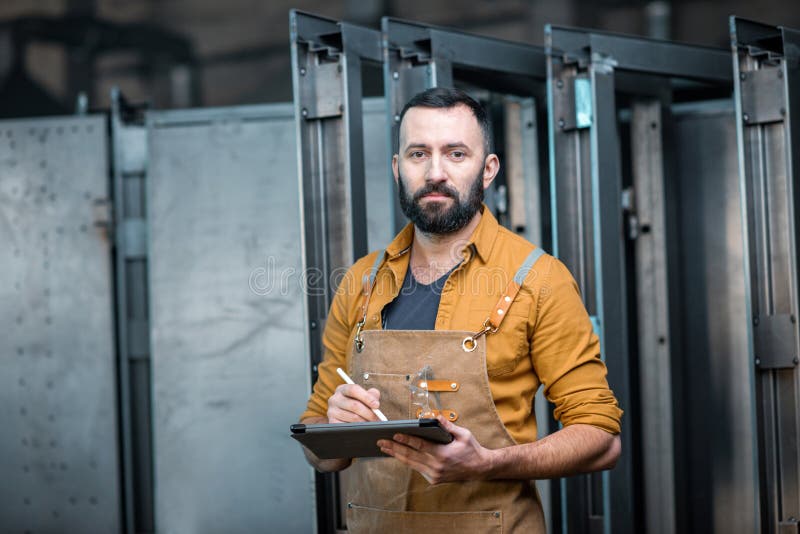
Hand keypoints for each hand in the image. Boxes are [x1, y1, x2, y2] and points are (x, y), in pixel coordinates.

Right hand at [327, 383, 381, 422]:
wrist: (348, 416)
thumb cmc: (359, 404)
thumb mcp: (366, 396)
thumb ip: (372, 395)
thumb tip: (375, 402)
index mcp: (342, 389)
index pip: (354, 390)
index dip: (366, 397)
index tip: (376, 405)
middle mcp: (334, 399)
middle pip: (354, 405)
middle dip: (369, 413)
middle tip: (377, 418)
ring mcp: (332, 411)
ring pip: (353, 417)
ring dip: (365, 421)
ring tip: (371, 423)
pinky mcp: (332, 423)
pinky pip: (348, 426)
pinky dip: (358, 427)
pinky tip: (362, 427)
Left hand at [377, 415, 494, 483]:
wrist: (480, 469)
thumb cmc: (471, 449)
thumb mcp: (463, 434)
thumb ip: (447, 425)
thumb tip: (433, 415)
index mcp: (443, 455)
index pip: (420, 446)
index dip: (406, 440)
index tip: (394, 435)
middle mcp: (436, 467)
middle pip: (410, 456)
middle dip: (394, 448)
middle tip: (380, 442)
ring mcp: (434, 475)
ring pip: (411, 464)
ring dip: (396, 455)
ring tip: (385, 448)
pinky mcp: (433, 479)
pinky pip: (417, 468)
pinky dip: (407, 461)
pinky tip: (398, 454)